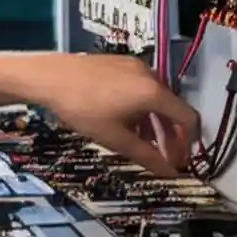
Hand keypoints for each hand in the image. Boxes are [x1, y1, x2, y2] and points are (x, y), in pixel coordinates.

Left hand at [33, 54, 199, 176]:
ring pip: (155, 98)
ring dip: (154, 123)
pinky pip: (140, 87)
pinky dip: (141, 107)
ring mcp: (134, 65)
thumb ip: (147, 156)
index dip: (187, 143)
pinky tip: (126, 122)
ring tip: (142, 143)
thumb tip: (170, 173)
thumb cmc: (82, 109)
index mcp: (154, 92)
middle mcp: (150, 74)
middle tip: (163, 157)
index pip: (188, 118)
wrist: (48, 77)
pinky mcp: (119, 62)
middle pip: (172, 108)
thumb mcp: (115, 138)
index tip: (178, 160)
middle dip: (170, 135)